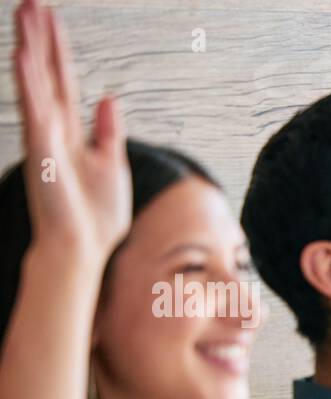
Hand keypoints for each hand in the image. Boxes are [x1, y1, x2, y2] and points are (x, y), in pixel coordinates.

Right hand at [13, 0, 128, 259]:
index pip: (65, 81)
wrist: (83, 247)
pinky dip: (30, 83)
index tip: (51, 16)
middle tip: (31, 1)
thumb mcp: (111, 164)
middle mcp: (55, 129)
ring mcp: (46, 137)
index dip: (60, 49)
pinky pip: (35, 109)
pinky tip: (23, 55)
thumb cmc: (97, 216)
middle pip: (48, 73)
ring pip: (37, 83)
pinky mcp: (43, 150)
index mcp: (74, 132)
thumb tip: (110, 98)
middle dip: (40, 37)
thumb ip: (108, 131)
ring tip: (24, 13)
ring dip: (31, 48)